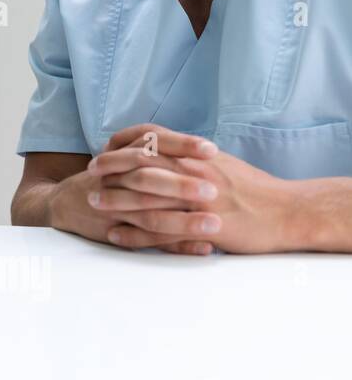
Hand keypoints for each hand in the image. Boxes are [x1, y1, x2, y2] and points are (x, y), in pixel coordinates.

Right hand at [50, 123, 218, 253]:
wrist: (64, 203)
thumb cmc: (105, 179)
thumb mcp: (121, 156)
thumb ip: (154, 151)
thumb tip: (205, 151)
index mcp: (123, 157)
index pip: (152, 145)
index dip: (181, 146)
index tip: (212, 150)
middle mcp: (116, 182)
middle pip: (148, 180)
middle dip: (180, 184)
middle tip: (213, 190)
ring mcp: (115, 210)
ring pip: (149, 216)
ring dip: (183, 221)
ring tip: (215, 225)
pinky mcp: (116, 234)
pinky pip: (148, 243)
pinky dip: (177, 247)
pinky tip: (203, 248)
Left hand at [93, 124, 298, 253]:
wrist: (287, 211)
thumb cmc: (255, 189)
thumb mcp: (222, 164)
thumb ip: (192, 158)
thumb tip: (169, 152)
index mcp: (197, 158)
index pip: (151, 144)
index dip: (123, 147)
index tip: (104, 151)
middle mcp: (193, 175)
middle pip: (142, 168)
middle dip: (112, 169)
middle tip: (90, 173)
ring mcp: (196, 202)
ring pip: (145, 199)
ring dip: (116, 200)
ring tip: (93, 202)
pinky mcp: (201, 227)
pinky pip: (160, 232)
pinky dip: (134, 234)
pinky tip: (115, 235)